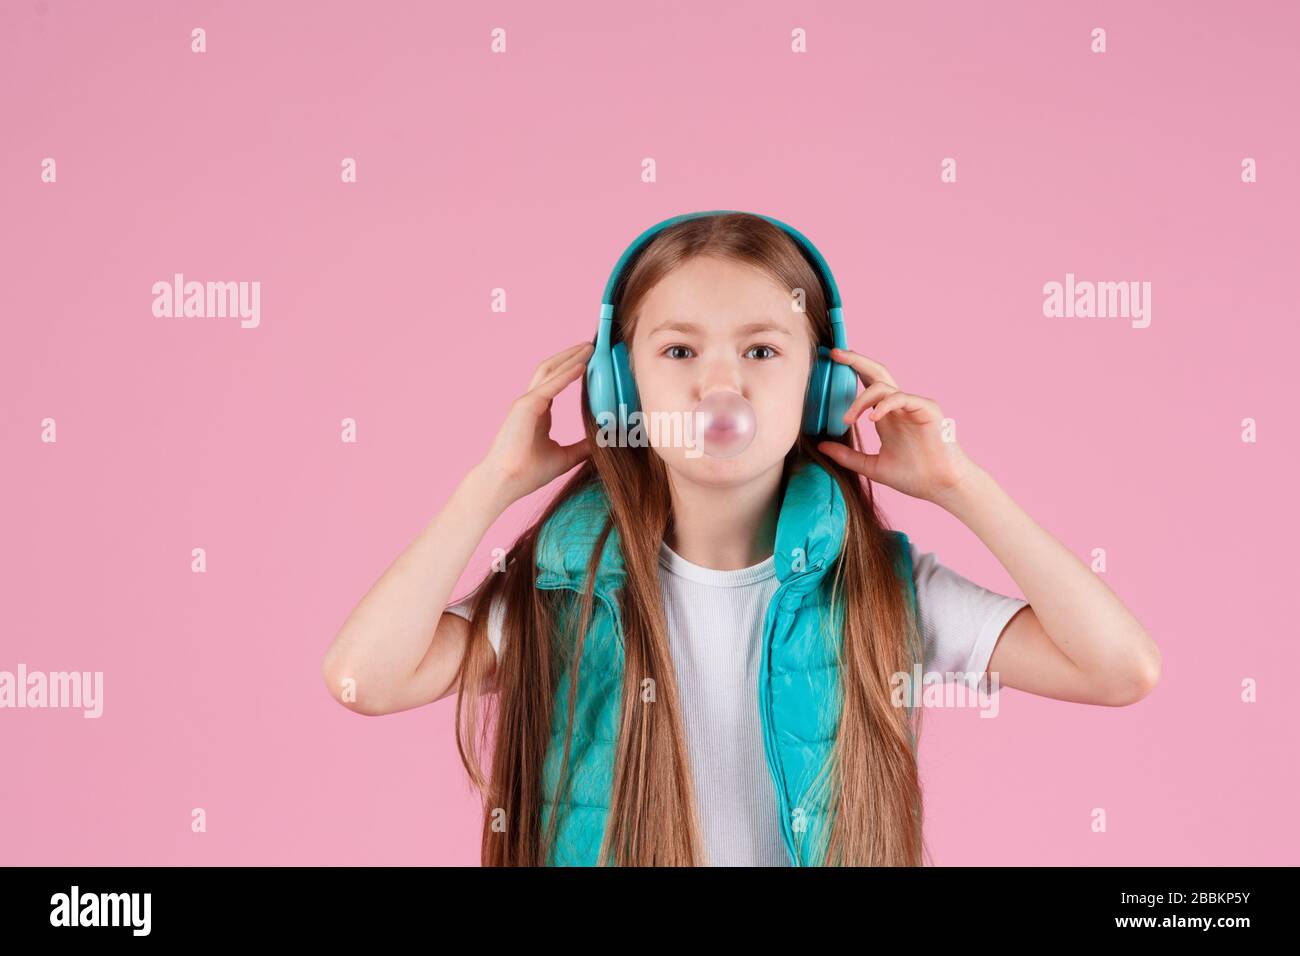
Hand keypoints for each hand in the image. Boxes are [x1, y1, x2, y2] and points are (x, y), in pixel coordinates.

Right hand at [478, 341, 593, 503]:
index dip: (573, 369)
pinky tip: (582, 365)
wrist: (506, 483)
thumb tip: (603, 442)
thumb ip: (583, 447)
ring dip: (570, 358)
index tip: (592, 361)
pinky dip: (566, 374)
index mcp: (538, 412)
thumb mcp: (565, 457)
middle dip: (571, 356)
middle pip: (552, 370)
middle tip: (592, 346)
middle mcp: (531, 402)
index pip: (557, 383)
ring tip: (589, 348)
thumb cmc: (528, 472)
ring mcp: (526, 402)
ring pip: (549, 371)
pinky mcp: (525, 407)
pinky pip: (549, 386)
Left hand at [816, 347, 978, 506]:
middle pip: (876, 372)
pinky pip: (902, 398)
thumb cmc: (912, 476)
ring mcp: (913, 405)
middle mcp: (897, 406)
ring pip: (884, 386)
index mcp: (885, 415)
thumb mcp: (871, 466)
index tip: (829, 362)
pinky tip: (872, 419)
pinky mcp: (927, 409)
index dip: (850, 371)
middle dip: (855, 360)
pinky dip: (885, 405)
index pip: (866, 384)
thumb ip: (847, 456)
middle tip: (835, 353)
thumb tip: (821, 446)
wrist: (940, 487)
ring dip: (861, 399)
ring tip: (848, 419)